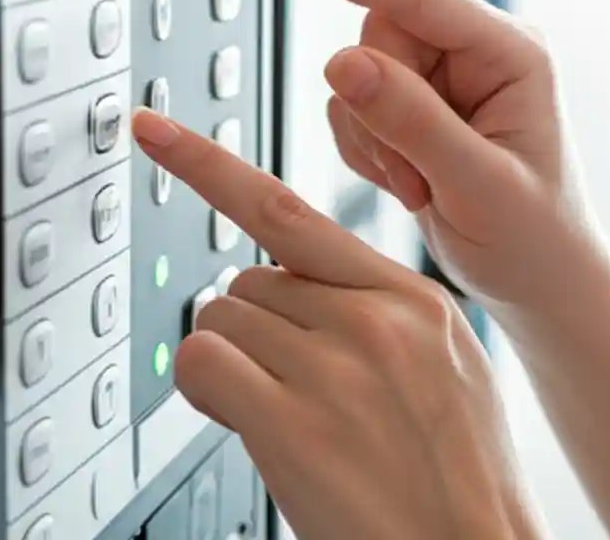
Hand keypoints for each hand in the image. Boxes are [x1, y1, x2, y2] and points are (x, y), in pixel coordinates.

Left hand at [131, 109, 545, 539]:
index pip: (289, 210)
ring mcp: (336, 369)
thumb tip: (300, 288)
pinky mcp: (294, 424)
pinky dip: (205, 389)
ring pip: (221, 319)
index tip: (154, 130)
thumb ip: (378, 313)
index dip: (208, 166)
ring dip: (232, 364)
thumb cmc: (456, 480)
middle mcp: (376, 321)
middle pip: (248, 279)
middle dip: (252, 329)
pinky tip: (242, 419)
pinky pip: (203, 363)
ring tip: (281, 414)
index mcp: (415, 299)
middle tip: (284, 384)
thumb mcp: (446, 369)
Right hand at [264, 0, 608, 310]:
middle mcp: (472, 53)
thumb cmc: (536, 239)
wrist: (538, 284)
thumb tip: (343, 62)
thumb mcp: (478, 184)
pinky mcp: (411, 108)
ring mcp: (439, 80)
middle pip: (374, 38)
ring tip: (422, 185)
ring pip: (354, 76)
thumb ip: (411, 121)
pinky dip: (366, 154)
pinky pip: (350, 110)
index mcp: (508, 50)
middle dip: (377, 112)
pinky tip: (410, 182)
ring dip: (373, 142)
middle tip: (414, 173)